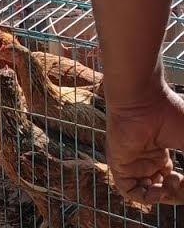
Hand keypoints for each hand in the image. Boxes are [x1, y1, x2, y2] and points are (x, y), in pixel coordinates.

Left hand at [105, 86, 183, 202]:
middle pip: (163, 189)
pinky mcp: (119, 164)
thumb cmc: (169, 114)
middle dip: (177, 193)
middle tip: (181, 181)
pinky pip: (128, 190)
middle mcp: (146, 160)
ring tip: (170, 183)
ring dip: (163, 196)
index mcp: (161, 154)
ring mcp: (133, 163)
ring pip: (147, 192)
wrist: (143, 101)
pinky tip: (157, 188)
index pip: (173, 181)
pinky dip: (145, 197)